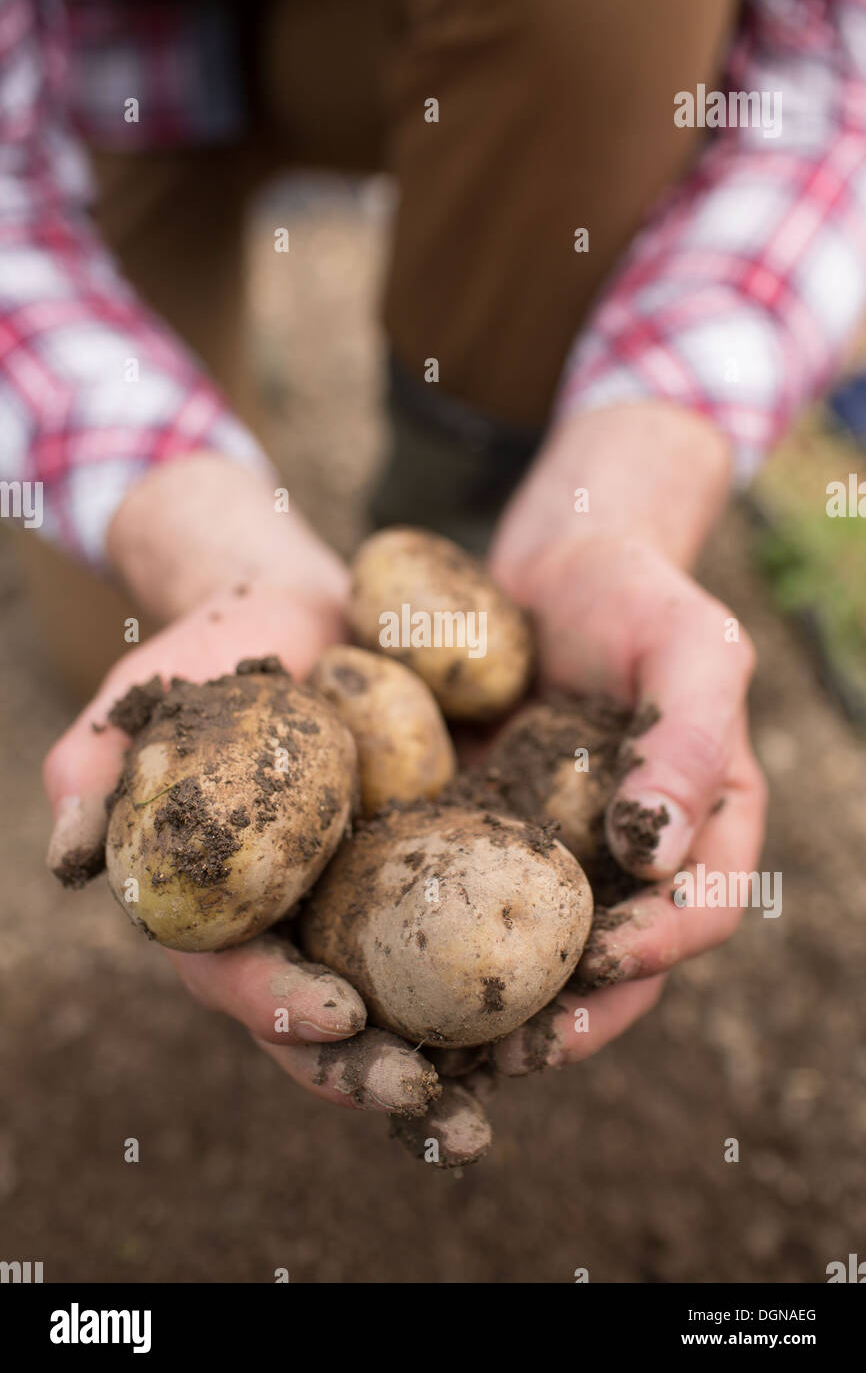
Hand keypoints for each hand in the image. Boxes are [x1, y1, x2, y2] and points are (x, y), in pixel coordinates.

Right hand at [42, 455, 489, 1164]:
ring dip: (469, 1050)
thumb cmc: (216, 653)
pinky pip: (483, 928)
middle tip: (436, 1103)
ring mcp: (376, 907)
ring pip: (418, 999)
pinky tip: (584, 986)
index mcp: (226, 908)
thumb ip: (96, 772)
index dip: (277, 1006)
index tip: (333, 1015)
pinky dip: (525, 964)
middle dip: (380, 1071)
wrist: (311, 611)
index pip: (239, 978)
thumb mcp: (148, 697)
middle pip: (336, 1022)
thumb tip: (64, 861)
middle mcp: (304, 926)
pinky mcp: (443, 872)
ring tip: (526, 1072)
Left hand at [485, 404, 766, 1073]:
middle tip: (512, 1051)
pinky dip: (438, 947)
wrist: (551, 567)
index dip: (660, 951)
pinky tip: (386, 970)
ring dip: (500, 1012)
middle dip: (575, 1017)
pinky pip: (472, 907)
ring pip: (543, 957)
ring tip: (439, 1045)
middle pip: (624, 968)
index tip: (604, 963)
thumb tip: (658, 852)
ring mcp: (563, 859)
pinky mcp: (493, 845)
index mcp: (708, 826)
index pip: (704, 911)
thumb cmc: (635, 595)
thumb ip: (691, 737)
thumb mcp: (688, 645)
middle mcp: (638, 862)